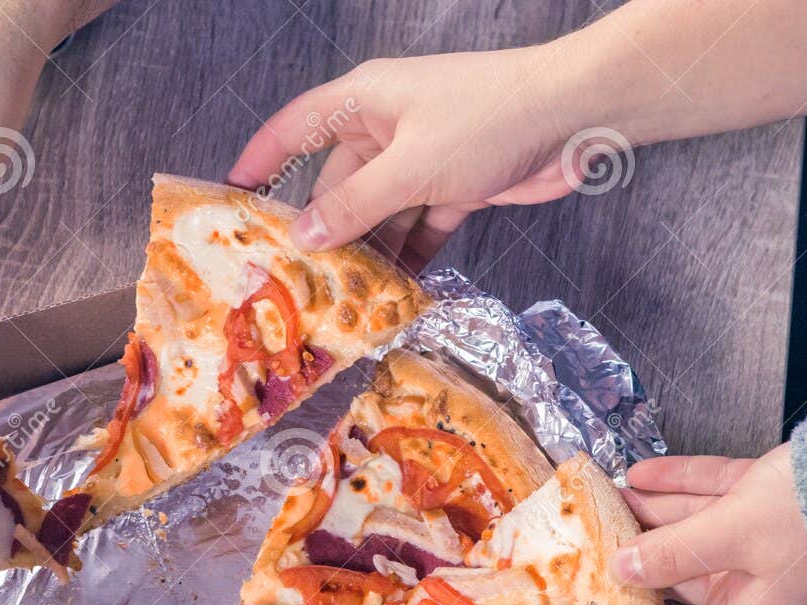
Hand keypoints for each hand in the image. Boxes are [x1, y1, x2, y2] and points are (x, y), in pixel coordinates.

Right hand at [228, 44, 587, 271]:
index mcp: (365, 103)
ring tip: (342, 300)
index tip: (231, 195)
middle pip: (337, 184)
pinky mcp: (454, 184)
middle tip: (296, 282)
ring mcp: (421, 157)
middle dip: (322, 232)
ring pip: (378, 212)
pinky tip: (395, 293)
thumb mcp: (411, 168)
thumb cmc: (488, 119)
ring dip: (367, 253)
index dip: (261, 159)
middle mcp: (387, 128)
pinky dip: (408, 256)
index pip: (295, 128)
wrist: (575, 114)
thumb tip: (307, 235)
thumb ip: (357, 206)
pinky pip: (417, 225)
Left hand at [615, 445, 806, 604]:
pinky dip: (679, 484)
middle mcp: (752, 588)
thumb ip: (671, 553)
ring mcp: (762, 545)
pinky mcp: (770, 502)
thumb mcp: (729, 538)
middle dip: (635, 564)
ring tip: (605, 502)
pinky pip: (714, 497)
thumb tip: (621, 569)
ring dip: (649, 516)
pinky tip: (640, 473)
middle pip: (678, 583)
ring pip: (691, 533)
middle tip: (590, 546)